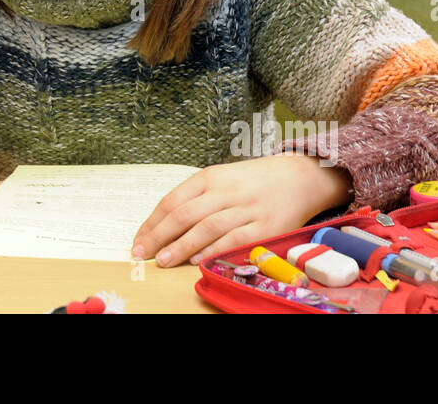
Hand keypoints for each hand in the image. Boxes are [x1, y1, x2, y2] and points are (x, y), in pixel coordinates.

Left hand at [131, 155, 351, 267]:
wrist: (299, 176)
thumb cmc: (254, 180)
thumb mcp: (222, 177)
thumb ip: (196, 197)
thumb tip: (164, 223)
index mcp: (211, 177)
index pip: (173, 200)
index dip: (152, 222)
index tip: (139, 240)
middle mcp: (226, 191)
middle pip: (185, 214)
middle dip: (159, 235)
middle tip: (142, 253)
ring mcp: (246, 208)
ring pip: (206, 228)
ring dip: (181, 246)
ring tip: (163, 260)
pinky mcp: (265, 226)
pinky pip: (234, 240)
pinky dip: (213, 250)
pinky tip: (196, 260)